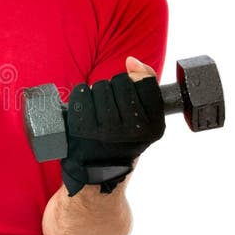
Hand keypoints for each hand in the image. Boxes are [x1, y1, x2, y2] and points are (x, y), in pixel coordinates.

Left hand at [60, 57, 165, 196]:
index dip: (134, 80)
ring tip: (98, 107)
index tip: (129, 92)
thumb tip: (131, 61)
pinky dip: (80, 94)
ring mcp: (107, 131)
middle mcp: (132, 130)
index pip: (145, 82)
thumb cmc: (121, 140)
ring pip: (100, 86)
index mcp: (153, 127)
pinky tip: (84, 107)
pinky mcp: (83, 130)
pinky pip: (81, 94)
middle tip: (111, 102)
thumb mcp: (144, 119)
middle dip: (113, 86)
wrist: (98, 172)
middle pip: (121, 82)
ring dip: (96, 91)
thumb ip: (146, 84)